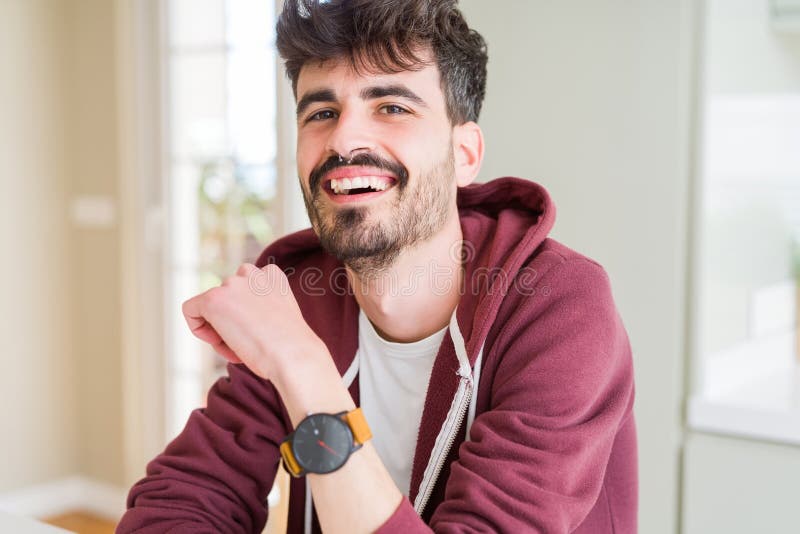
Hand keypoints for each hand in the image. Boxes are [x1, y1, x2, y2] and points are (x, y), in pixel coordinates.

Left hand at [182, 262, 322, 381]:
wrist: (291, 354)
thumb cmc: (290, 346)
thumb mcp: (279, 317)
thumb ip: (259, 308)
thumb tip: (238, 320)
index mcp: (272, 275)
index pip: (245, 289)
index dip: (245, 313)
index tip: (256, 332)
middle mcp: (251, 274)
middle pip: (227, 297)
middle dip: (232, 321)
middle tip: (246, 345)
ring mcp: (231, 285)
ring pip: (211, 307)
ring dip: (220, 329)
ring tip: (238, 348)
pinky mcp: (213, 300)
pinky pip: (191, 310)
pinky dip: (198, 329)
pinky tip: (218, 342)